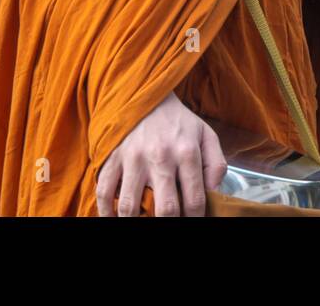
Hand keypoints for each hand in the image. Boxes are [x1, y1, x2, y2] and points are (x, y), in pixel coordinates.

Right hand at [96, 91, 225, 217]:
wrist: (147, 95)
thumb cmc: (179, 122)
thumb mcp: (206, 135)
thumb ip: (216, 165)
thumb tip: (214, 194)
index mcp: (187, 152)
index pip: (194, 199)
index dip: (195, 218)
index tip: (193, 221)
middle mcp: (160, 157)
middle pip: (165, 208)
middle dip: (169, 223)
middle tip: (169, 222)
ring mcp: (133, 158)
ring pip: (130, 206)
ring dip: (135, 221)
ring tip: (142, 221)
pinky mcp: (112, 158)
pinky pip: (104, 192)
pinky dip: (106, 211)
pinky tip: (114, 217)